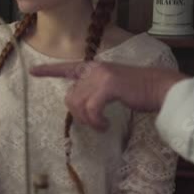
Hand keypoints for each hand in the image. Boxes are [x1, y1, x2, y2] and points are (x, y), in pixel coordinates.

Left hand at [30, 61, 185, 129]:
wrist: (161, 87)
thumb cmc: (140, 91)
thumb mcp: (113, 87)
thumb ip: (96, 90)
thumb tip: (81, 106)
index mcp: (95, 68)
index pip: (67, 67)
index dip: (49, 70)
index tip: (33, 71)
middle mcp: (95, 69)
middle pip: (70, 97)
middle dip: (79, 115)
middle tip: (94, 123)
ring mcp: (101, 76)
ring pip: (78, 104)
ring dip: (88, 121)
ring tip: (101, 125)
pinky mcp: (108, 86)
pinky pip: (90, 109)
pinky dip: (96, 121)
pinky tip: (105, 125)